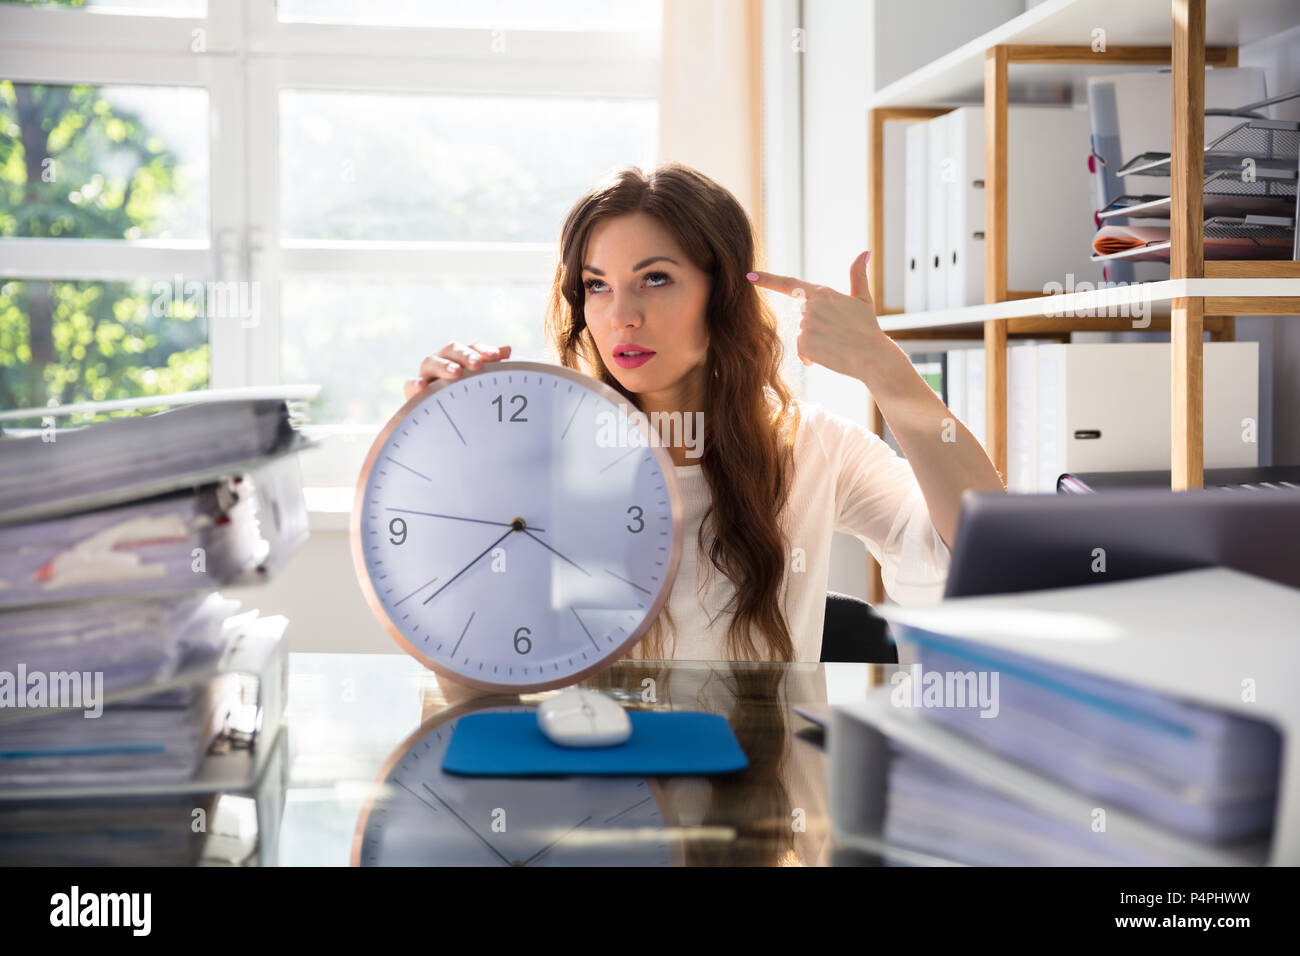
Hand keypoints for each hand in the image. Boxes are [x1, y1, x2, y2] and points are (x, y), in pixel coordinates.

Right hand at [405, 341, 512, 398]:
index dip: (483, 350)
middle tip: (477, 364)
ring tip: (455, 373)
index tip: (497, 356)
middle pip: (451, 350)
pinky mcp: (414, 393)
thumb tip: (507, 349)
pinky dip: (415, 384)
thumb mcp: (480, 383)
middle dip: (465, 355)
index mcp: (460, 358)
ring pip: (431, 362)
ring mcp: (426, 375)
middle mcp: (442, 361)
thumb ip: (492, 367)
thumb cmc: (468, 399)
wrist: (442, 422)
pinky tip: (422, 387)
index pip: (472, 348)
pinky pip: (410, 385)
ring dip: (443, 366)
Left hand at [747, 251, 884, 380]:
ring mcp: (804, 325)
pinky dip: (813, 357)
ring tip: (836, 344)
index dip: (767, 280)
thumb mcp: (862, 299)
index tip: (749, 276)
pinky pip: (802, 352)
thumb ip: (857, 275)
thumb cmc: (867, 328)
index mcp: (820, 293)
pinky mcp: (802, 343)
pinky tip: (829, 355)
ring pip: (802, 336)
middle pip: (801, 318)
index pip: (788, 283)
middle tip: (838, 333)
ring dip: (816, 343)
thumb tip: (864, 252)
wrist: (871, 355)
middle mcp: (809, 307)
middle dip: (815, 327)